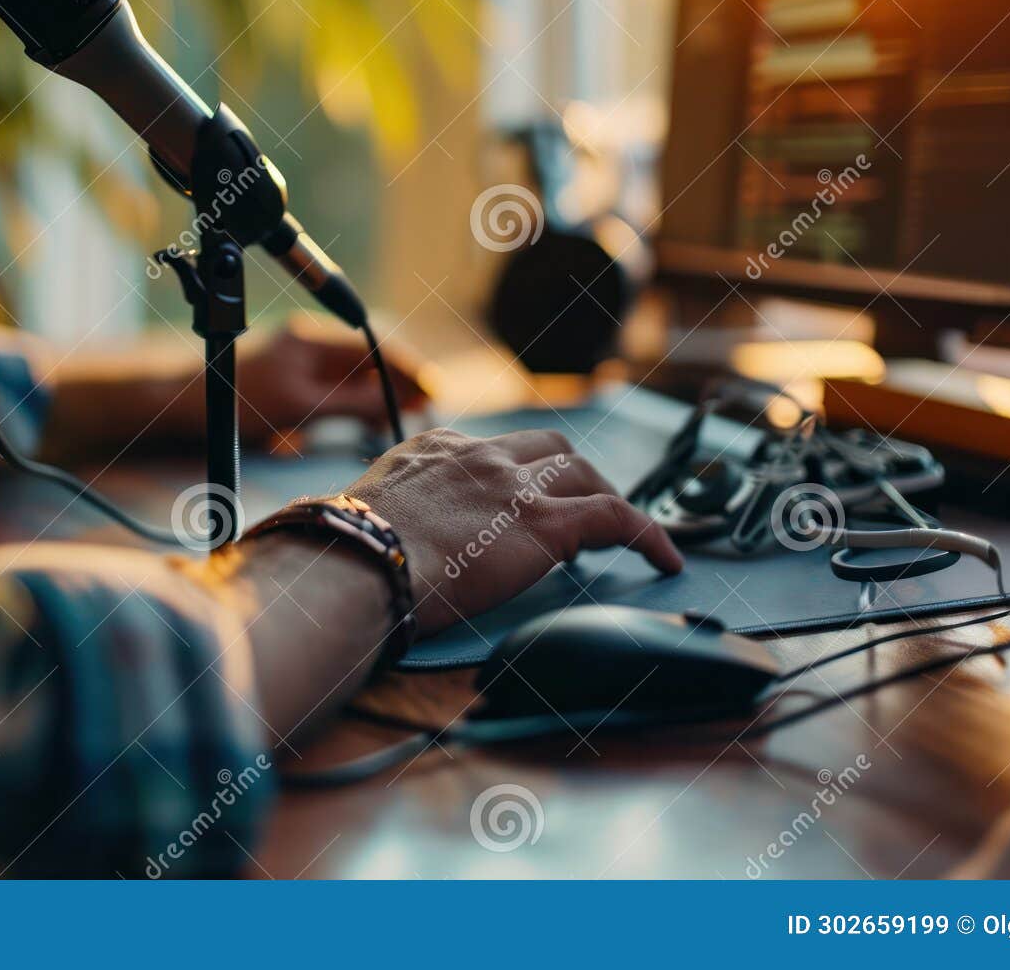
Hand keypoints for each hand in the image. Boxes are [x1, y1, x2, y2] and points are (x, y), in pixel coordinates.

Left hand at [235, 318, 430, 449]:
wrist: (196, 401)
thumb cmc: (241, 401)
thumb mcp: (300, 407)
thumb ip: (348, 402)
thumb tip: (391, 401)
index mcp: (312, 338)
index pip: (373, 346)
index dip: (406, 368)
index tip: (431, 390)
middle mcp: (312, 338)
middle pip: (370, 355)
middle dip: (400, 379)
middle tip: (426, 405)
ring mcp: (305, 353)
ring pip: (358, 368)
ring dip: (383, 388)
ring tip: (407, 410)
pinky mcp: (299, 369)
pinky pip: (341, 378)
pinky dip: (362, 393)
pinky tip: (374, 411)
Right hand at [341, 428, 683, 636]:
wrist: (358, 560)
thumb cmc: (345, 554)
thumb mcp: (360, 516)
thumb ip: (380, 517)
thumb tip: (365, 541)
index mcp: (433, 451)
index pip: (488, 452)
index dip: (510, 476)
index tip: (512, 501)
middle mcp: (480, 456)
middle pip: (545, 449)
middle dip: (566, 473)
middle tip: (578, 506)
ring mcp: (516, 487)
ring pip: (582, 474)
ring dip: (603, 497)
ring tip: (622, 531)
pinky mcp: (548, 523)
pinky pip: (616, 517)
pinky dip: (647, 534)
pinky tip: (664, 557)